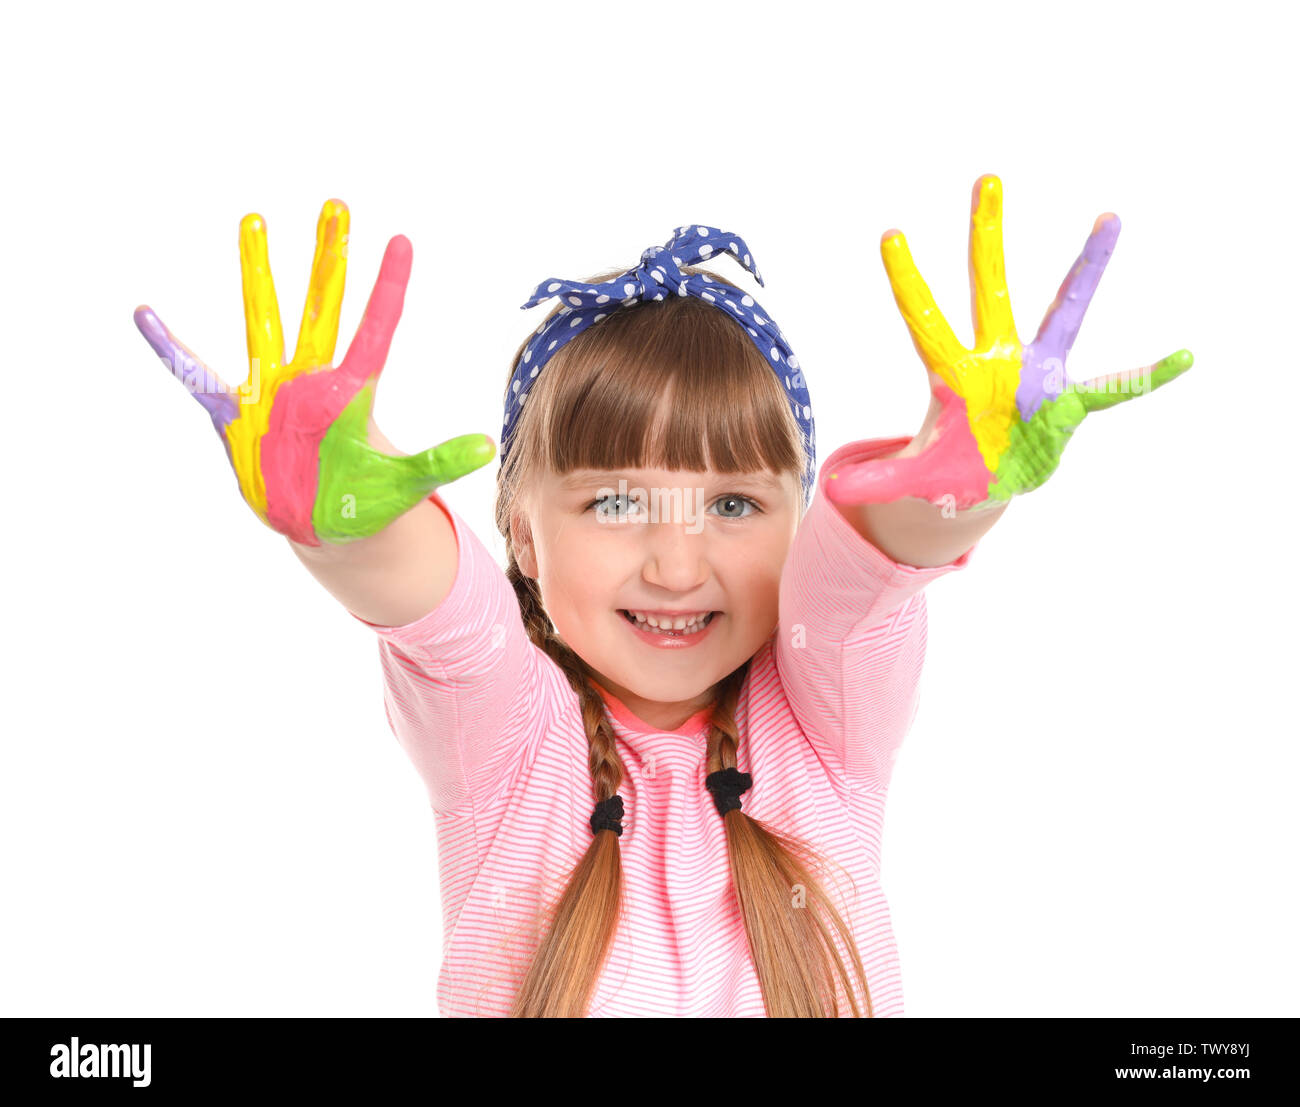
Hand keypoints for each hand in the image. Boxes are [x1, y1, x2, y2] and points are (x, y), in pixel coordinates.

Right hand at [133, 199, 494, 545]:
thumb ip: (437, 463)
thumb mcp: (404, 485)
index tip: (401, 241)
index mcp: (354, 392)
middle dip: (327, 259)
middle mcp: (313, 379)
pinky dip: (171, 349)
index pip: (376, 328)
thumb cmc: (366, 502)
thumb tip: (486, 447)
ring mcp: (272, 392)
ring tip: (254, 219)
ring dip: (259, 272)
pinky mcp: (236, 416)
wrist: (324, 528)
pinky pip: (198, 376)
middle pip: (321, 307)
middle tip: (337, 206)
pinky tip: (145, 314)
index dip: (388, 286)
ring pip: (264, 319)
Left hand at [825, 175, 1192, 510]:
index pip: (924, 320)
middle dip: (987, 238)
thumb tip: (832, 493)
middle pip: (990, 289)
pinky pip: (1114, 387)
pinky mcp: (1069, 402)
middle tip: (986, 179)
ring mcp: (1037, 376)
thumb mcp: (914, 481)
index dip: (908, 282)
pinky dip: (1146, 376)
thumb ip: (880, 482)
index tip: (890, 235)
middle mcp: (996, 360)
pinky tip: (1182, 358)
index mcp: (952, 375)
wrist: (989, 482)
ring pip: (1063, 311)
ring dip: (1085, 268)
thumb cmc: (950, 470)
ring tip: (1109, 219)